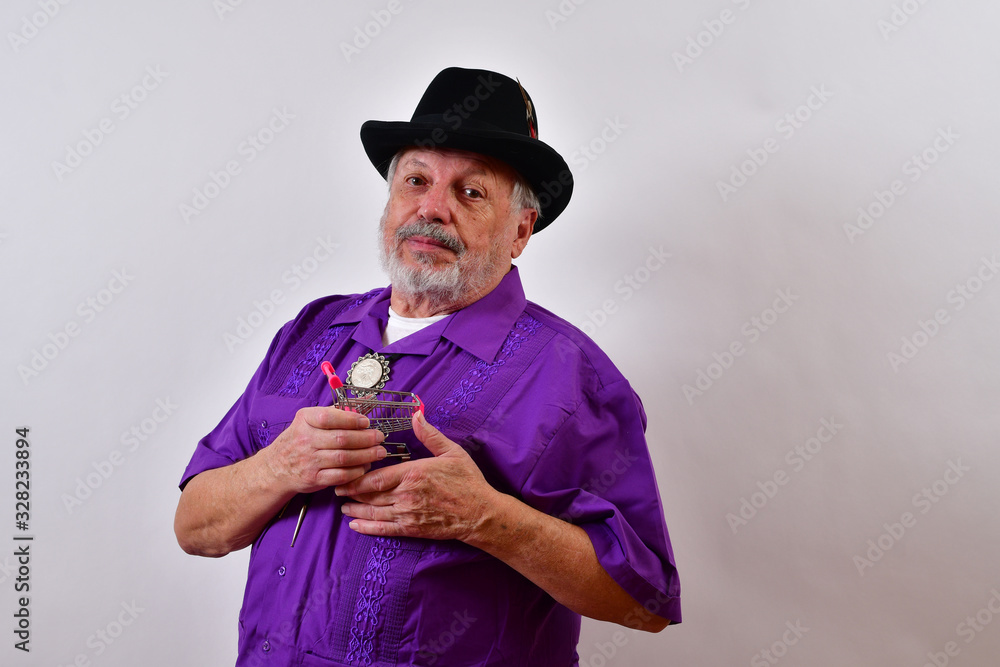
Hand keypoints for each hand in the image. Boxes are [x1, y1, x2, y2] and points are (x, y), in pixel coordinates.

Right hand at [261, 406, 385, 494]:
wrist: (276, 468)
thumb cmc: (299, 440)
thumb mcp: (310, 420)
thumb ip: (336, 412)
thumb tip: (365, 403)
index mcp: (305, 420)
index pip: (330, 417)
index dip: (351, 420)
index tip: (367, 422)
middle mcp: (305, 440)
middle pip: (341, 439)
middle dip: (365, 438)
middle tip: (379, 437)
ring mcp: (309, 461)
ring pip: (343, 458)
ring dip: (366, 455)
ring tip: (379, 452)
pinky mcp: (314, 479)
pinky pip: (340, 476)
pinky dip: (356, 472)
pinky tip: (365, 466)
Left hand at [336, 411, 499, 541]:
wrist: (480, 512)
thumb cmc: (467, 480)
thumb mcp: (451, 451)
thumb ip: (429, 435)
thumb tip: (417, 414)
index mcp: (413, 474)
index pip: (376, 477)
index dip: (356, 479)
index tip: (343, 475)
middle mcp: (406, 495)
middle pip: (370, 495)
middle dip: (351, 493)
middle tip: (337, 489)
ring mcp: (408, 514)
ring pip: (374, 513)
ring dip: (356, 510)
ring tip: (343, 508)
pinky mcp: (412, 529)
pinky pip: (385, 529)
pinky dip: (368, 528)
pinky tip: (355, 525)